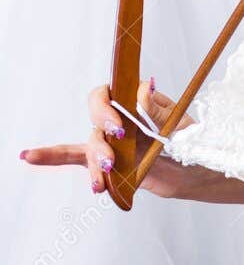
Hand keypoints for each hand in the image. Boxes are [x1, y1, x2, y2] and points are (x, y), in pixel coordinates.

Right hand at [20, 78, 195, 199]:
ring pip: (89, 145)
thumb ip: (159, 111)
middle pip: (95, 118)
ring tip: (103, 177)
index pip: (109, 94)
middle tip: (113, 156)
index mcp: (135, 102)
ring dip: (94, 160)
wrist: (192, 170)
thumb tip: (144, 87)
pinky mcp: (106, 162)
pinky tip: (29, 156)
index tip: (119, 128)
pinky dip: (51, 156)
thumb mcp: (181, 124)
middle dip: (101, 137)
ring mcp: (110, 140)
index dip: (106, 108)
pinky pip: (75, 158)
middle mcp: (118, 118)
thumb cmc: (187, 141)